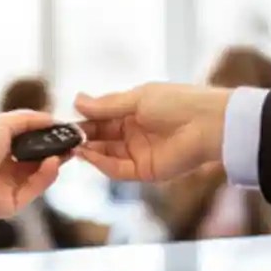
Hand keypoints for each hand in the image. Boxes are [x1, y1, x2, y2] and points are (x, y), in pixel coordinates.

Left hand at [0, 110, 67, 219]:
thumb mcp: (3, 124)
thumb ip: (29, 119)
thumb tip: (52, 118)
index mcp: (2, 150)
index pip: (31, 144)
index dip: (48, 137)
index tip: (65, 131)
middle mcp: (8, 169)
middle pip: (39, 161)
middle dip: (56, 151)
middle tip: (73, 143)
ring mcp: (12, 187)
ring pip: (41, 175)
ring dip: (54, 163)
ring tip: (65, 151)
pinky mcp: (16, 203)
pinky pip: (36, 188)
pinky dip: (47, 176)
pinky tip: (52, 162)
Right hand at [72, 83, 230, 182]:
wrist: (209, 124)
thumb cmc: (177, 103)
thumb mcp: (137, 98)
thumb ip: (106, 105)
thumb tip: (76, 100)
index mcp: (134, 112)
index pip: (101, 118)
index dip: (83, 120)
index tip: (63, 122)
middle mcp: (134, 133)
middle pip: (101, 138)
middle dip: (82, 137)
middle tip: (62, 137)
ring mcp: (139, 153)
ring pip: (106, 155)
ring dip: (88, 151)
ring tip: (72, 145)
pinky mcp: (145, 171)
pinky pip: (117, 170)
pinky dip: (101, 164)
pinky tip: (88, 154)